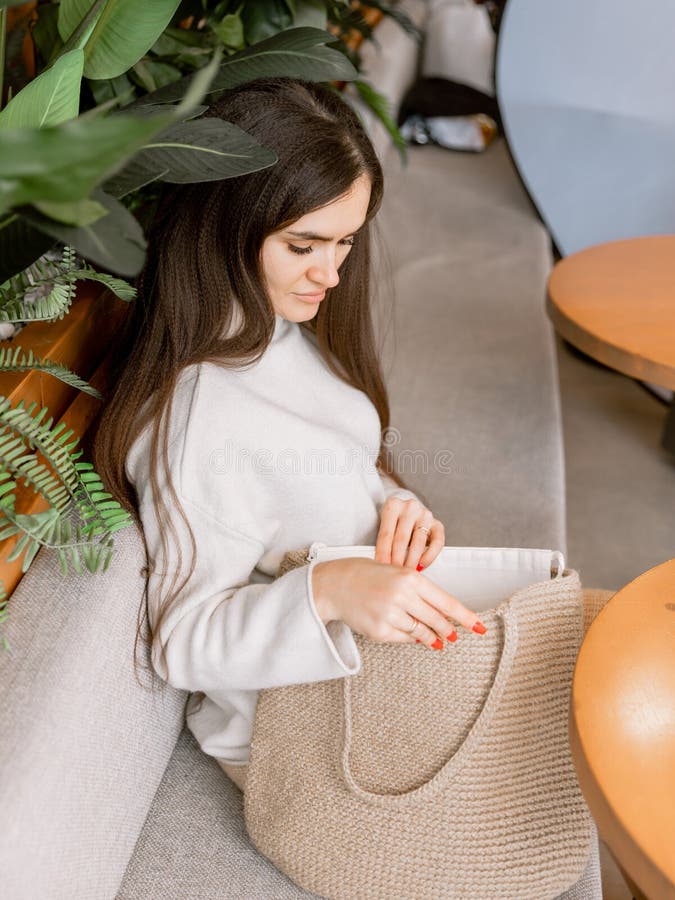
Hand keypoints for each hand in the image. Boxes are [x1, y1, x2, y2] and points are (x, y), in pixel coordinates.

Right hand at [311, 557, 484, 649]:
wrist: (335, 584)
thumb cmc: (367, 574)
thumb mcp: (396, 573)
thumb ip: (419, 592)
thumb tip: (443, 615)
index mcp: (410, 578)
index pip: (447, 602)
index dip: (465, 617)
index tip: (479, 627)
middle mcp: (402, 597)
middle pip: (437, 621)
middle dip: (448, 630)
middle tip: (452, 635)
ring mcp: (390, 615)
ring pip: (422, 633)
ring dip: (431, 637)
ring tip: (435, 640)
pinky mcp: (380, 631)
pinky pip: (404, 639)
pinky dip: (410, 638)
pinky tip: (410, 634)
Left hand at [374, 497, 444, 570]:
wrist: (407, 510)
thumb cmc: (393, 520)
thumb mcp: (384, 524)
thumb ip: (382, 540)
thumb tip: (379, 564)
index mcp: (393, 506)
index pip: (386, 534)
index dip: (383, 553)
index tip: (381, 567)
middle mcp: (410, 508)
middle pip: (401, 538)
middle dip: (396, 559)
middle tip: (393, 574)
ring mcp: (425, 515)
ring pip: (418, 542)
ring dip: (411, 561)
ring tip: (406, 572)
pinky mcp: (437, 525)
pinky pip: (436, 543)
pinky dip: (429, 556)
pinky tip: (421, 565)